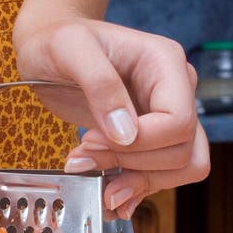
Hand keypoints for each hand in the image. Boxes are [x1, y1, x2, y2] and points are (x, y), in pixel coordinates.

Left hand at [14, 19, 209, 218]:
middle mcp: (175, 91)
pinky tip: (108, 191)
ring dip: (138, 183)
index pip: (179, 122)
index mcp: (165, 63)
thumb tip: (126, 133)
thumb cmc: (58, 41)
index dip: (141, 144)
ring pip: (181, 168)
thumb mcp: (70, 50)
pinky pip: (161, 175)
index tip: (94, 140)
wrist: (49, 50)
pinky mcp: (151, 139)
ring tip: (96, 180)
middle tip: (85, 160)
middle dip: (133, 167)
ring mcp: (166, 117)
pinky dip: (135, 189)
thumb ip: (101, 85)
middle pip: (183, 151)